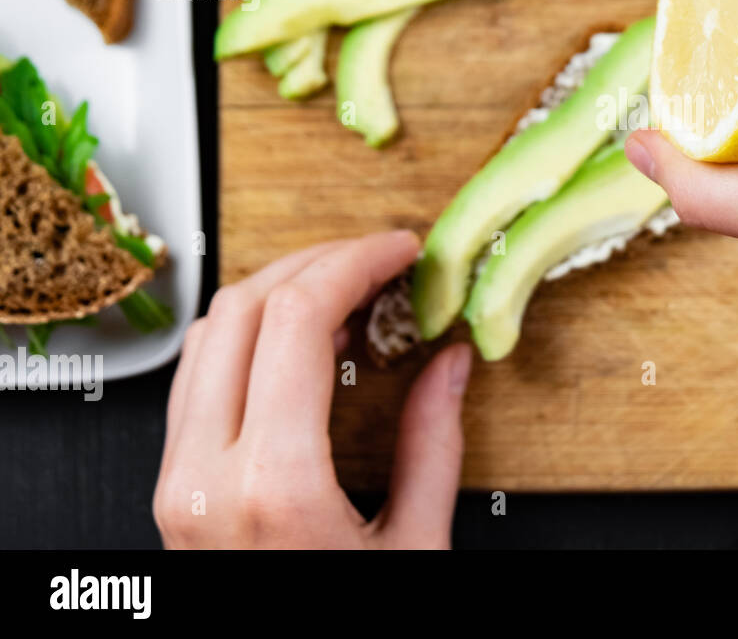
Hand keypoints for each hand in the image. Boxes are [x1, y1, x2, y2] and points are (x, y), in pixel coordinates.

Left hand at [153, 231, 470, 548]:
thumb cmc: (347, 632)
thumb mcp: (414, 549)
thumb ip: (433, 450)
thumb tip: (450, 365)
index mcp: (276, 484)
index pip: (297, 318)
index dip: (355, 262)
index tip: (399, 251)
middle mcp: (206, 476)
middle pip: (242, 307)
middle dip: (318, 262)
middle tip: (377, 260)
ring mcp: (178, 482)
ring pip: (207, 332)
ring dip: (276, 292)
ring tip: (343, 292)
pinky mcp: (172, 489)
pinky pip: (194, 377)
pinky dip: (246, 336)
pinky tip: (299, 343)